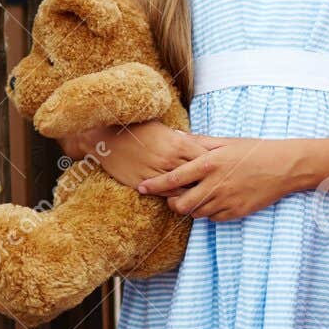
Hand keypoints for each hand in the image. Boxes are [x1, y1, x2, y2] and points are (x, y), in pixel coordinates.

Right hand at [78, 120, 209, 189]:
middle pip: (199, 176)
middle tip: (218, 187)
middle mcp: (170, 159)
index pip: (207, 158)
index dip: (215, 165)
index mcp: (179, 143)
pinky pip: (165, 195)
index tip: (222, 170)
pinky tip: (183, 200)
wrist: (107, 136)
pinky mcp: (143, 184)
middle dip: (209, 182)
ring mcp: (156, 173)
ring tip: (204, 197)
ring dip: (193, 194)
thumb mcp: (164, 128)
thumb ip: (183, 139)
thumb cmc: (138, 128)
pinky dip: (176, 198)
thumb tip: (199, 145)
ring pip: (184, 190)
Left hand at [137, 137, 309, 220]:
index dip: (154, 186)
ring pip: (196, 213)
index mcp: (209, 164)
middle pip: (180, 204)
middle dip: (172, 203)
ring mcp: (226, 200)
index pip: (173, 179)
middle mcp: (215, 184)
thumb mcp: (226, 141)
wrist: (284, 166)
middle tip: (173, 196)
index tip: (142, 188)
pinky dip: (209, 212)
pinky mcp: (236, 212)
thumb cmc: (255, 150)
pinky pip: (214, 218)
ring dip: (192, 207)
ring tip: (196, 196)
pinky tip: (214, 201)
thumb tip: (175, 136)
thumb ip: (198, 141)